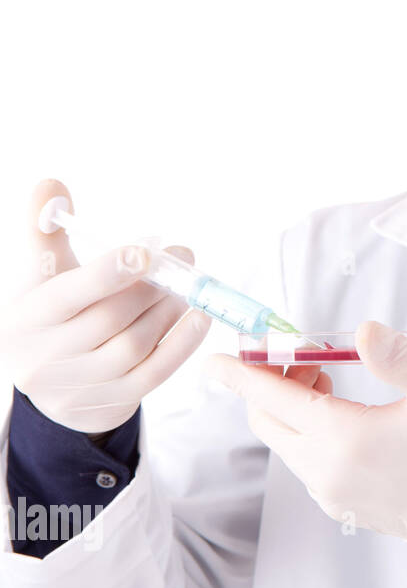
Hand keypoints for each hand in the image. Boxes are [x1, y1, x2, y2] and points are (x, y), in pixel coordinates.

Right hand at [0, 179, 212, 432]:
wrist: (52, 384)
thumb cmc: (52, 316)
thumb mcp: (41, 278)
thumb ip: (45, 232)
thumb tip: (51, 185)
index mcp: (26, 319)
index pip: (67, 295)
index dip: (108, 273)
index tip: (145, 251)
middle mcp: (45, 358)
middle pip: (109, 318)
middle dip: (151, 285)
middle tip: (182, 256)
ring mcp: (79, 386)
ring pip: (134, 345)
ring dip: (168, 310)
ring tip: (188, 285)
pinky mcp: (111, 403)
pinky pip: (155, 373)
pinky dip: (182, 343)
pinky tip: (199, 317)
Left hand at [203, 320, 406, 545]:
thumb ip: (398, 358)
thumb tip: (363, 331)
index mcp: (345, 439)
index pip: (272, 398)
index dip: (241, 373)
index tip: (215, 359)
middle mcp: (328, 472)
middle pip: (268, 422)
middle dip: (271, 386)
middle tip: (308, 361)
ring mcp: (334, 495)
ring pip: (286, 445)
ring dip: (293, 412)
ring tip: (332, 386)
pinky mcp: (344, 509)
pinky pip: (307, 466)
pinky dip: (308, 438)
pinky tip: (346, 422)